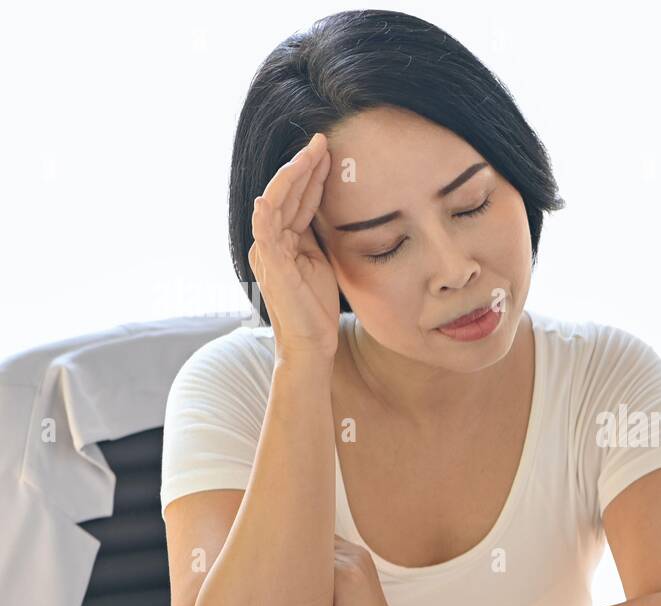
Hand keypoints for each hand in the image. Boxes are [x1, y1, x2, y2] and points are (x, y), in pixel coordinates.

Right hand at [247, 131, 340, 363]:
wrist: (312, 344)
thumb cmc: (317, 307)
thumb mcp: (321, 261)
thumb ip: (317, 236)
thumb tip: (330, 208)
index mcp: (283, 240)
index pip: (296, 199)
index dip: (311, 175)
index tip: (329, 153)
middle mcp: (269, 241)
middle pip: (286, 194)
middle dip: (304, 165)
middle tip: (322, 140)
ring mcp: (267, 251)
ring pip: (275, 201)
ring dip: (294, 174)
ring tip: (312, 152)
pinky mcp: (270, 262)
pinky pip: (265, 226)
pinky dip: (270, 204)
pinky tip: (281, 183)